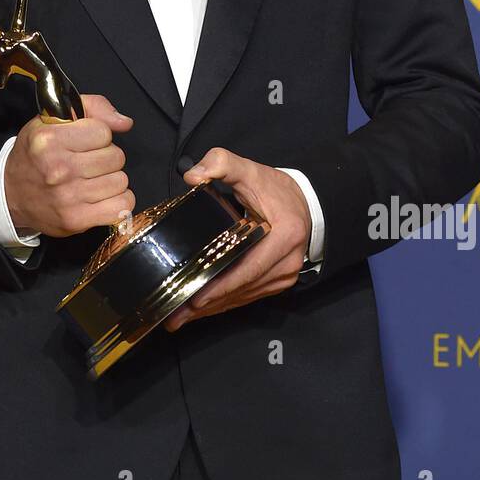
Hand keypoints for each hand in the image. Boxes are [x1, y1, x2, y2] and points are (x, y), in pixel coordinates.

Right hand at [4, 94, 134, 237]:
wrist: (9, 194)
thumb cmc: (35, 154)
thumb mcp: (52, 119)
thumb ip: (92, 107)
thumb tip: (124, 123)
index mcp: (50, 139)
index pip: (104, 132)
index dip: (98, 135)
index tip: (85, 142)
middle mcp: (59, 168)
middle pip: (116, 157)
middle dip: (106, 157)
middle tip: (87, 162)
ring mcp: (68, 197)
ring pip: (121, 181)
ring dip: (111, 179)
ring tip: (92, 180)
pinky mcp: (76, 220)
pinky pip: (122, 205)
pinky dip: (118, 201)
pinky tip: (102, 197)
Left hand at [163, 148, 309, 330]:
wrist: (306, 203)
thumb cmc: (275, 190)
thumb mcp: (250, 170)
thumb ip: (221, 163)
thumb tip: (193, 176)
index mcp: (284, 236)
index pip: (248, 267)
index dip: (221, 285)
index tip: (194, 297)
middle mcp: (287, 262)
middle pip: (242, 288)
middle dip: (207, 304)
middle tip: (174, 316)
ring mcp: (284, 276)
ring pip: (244, 297)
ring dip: (212, 309)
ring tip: (180, 317)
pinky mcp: (278, 282)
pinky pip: (248, 296)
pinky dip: (224, 303)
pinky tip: (201, 310)